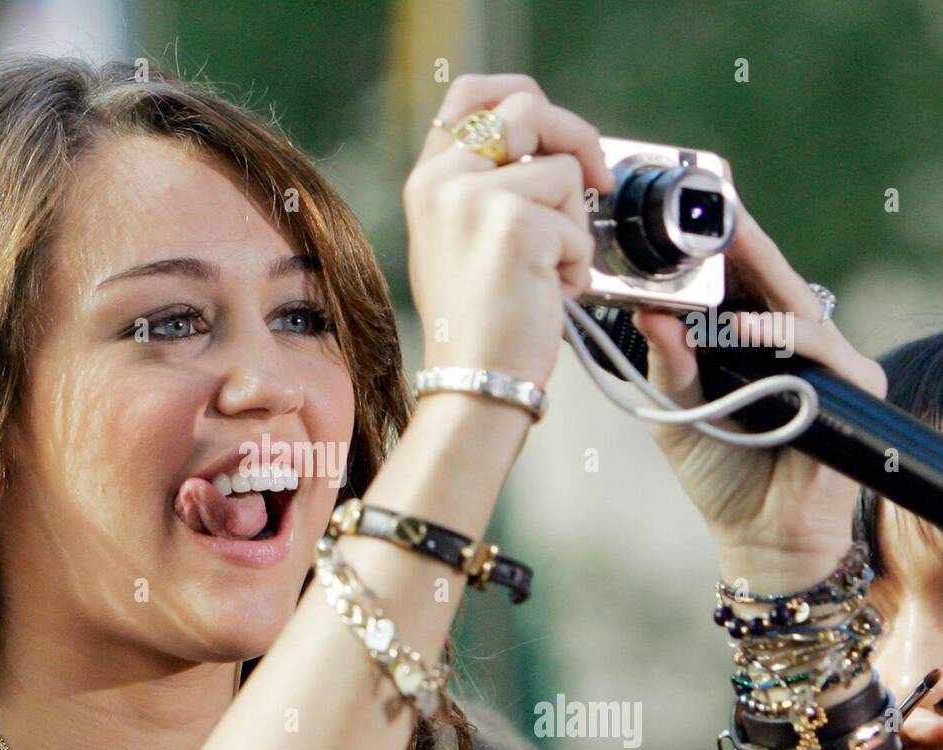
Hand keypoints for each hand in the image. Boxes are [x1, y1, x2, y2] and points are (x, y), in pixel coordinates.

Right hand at [403, 74, 613, 388]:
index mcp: (428, 181)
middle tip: (596, 182)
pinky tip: (549, 293)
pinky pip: (577, 222)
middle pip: (528, 108)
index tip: (551, 132)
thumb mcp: (463, 241)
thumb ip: (489, 187)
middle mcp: (443, 181)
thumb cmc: (478, 323)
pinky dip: (577, 262)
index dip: (521, 96)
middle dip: (576, 141)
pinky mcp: (515, 223)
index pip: (470, 94)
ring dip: (573, 225)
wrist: (475, 379)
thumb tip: (552, 153)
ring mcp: (475, 198)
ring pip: (563, 171)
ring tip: (547, 273)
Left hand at [634, 203, 886, 590]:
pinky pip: (817, 348)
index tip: (688, 211)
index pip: (737, 285)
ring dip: (760, 274)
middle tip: (715, 203)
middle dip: (743, 241)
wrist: (757, 534)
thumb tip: (648, 313)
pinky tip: (748, 328)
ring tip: (724, 248)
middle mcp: (791, 344)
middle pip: (770, 280)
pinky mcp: (851, 387)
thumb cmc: (720, 470)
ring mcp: (826, 361)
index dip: (718, 249)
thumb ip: (667, 364)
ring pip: (795, 303)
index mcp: (749, 344)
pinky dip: (782, 335)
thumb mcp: (678, 412)